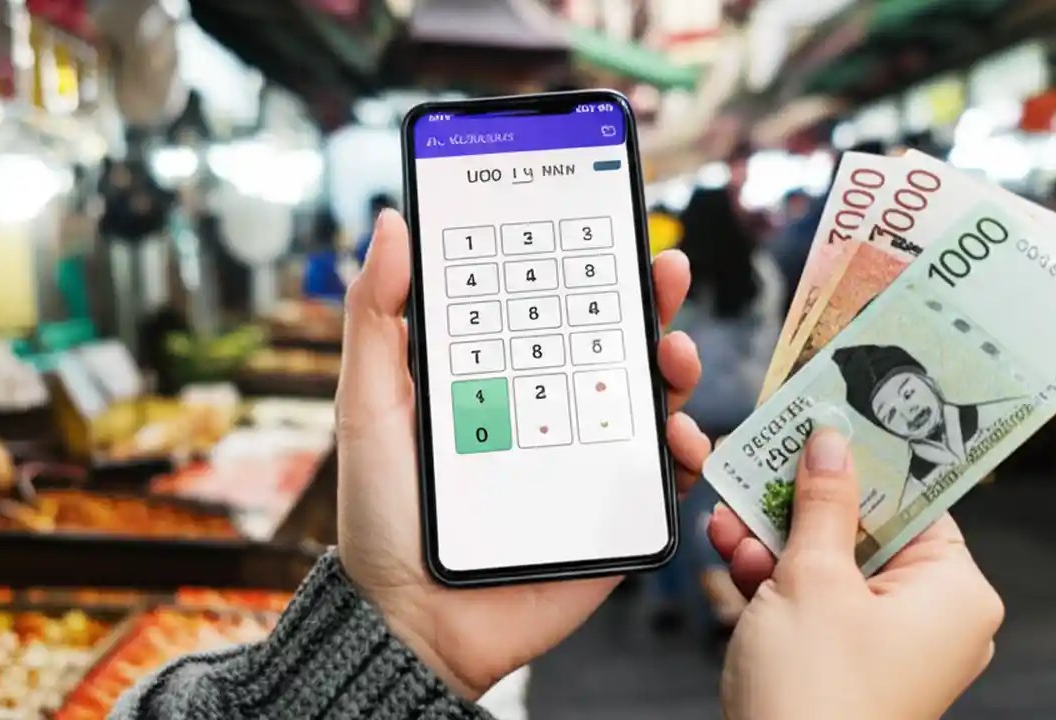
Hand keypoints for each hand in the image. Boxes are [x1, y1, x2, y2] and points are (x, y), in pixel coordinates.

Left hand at [336, 210, 709, 699]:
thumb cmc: (383, 514)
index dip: (584, 266)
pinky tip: (678, 438)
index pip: (552, 307)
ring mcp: (586, 461)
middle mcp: (550, 411)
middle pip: (613, 343)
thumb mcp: (369, 404)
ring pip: (649, 400)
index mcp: (500, 377)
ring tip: (674, 356)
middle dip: (650, 303)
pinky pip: (665, 476)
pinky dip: (686, 450)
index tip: (609, 227)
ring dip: (676, 367)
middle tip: (666, 275)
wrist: (414, 620)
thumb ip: (377, 317)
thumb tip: (391, 225)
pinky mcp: (613, 513)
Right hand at [711, 430, 1003, 719]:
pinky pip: (818, 600)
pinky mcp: (848, 660)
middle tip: (771, 460)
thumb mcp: (813, 578)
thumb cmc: (819, 700)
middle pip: (867, 527)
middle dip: (807, 500)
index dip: (869, 456)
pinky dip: (777, 578)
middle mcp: (934, 616)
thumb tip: (833, 442)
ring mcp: (890, 642)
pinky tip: (735, 551)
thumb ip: (822, 502)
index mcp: (955, 590)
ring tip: (736, 511)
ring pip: (834, 562)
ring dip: (779, 537)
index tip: (834, 419)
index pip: (917, 497)